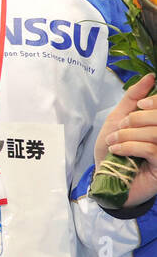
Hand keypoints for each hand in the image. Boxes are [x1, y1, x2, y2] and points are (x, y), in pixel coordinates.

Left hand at [96, 72, 156, 206]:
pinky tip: (117, 150)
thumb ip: (133, 98)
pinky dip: (130, 146)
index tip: (141, 104)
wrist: (105, 180)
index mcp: (156, 123)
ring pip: (155, 133)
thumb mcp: (118, 120)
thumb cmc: (113, 150)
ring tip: (114, 141)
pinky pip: (152, 149)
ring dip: (129, 134)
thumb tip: (150, 77)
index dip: (156, 101)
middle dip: (137, 118)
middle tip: (120, 127)